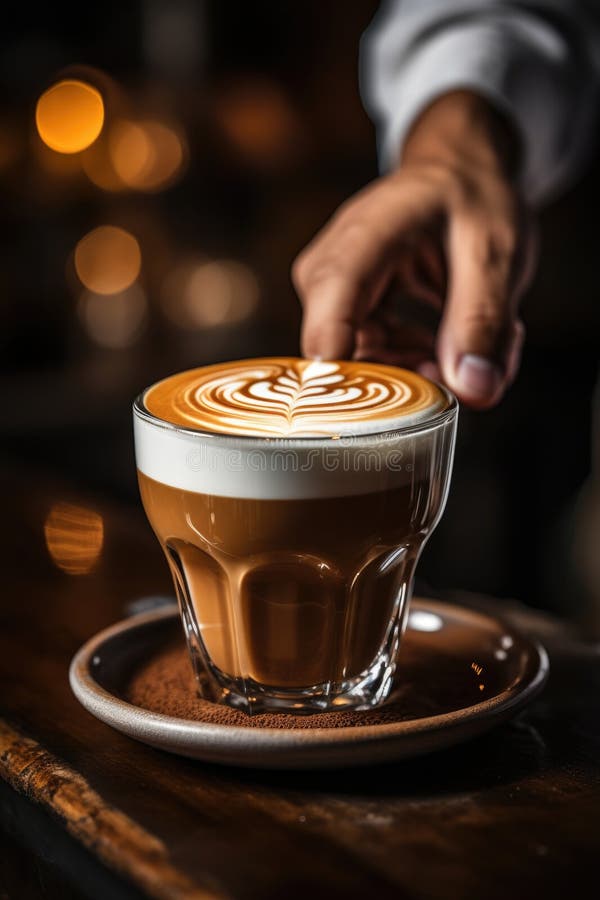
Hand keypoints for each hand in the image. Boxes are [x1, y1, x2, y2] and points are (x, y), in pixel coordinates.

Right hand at [293, 91, 534, 408]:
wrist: (453, 175)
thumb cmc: (470, 200)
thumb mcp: (495, 254)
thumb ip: (484, 322)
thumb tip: (474, 391)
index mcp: (363, 239)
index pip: (331, 316)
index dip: (343, 371)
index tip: (373, 410)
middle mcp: (328, 268)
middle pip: (346, 356)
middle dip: (412, 374)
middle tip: (473, 360)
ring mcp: (327, 291)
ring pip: (359, 364)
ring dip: (418, 368)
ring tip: (467, 343)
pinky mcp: (339, 309)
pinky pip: (368, 357)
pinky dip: (411, 360)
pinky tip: (444, 345)